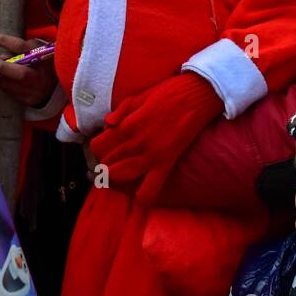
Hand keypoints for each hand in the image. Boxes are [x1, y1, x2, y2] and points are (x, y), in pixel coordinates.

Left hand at [0, 32, 57, 106]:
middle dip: (1, 66)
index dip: (4, 41)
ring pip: (12, 85)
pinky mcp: (28, 100)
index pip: (22, 47)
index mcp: (43, 57)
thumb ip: (23, 46)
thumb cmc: (41, 60)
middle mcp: (41, 75)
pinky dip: (1, 84)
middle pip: (20, 73)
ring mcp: (35, 90)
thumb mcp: (37, 48)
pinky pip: (10, 92)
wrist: (53, 84)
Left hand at [91, 73, 224, 196]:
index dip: (97, 146)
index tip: (102, 146)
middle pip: (108, 161)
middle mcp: (134, 143)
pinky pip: (151, 188)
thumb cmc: (169, 92)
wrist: (197, 96)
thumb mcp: (139, 96)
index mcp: (125, 125)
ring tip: (115, 175)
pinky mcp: (166, 163)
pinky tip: (138, 202)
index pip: (99, 145)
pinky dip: (143, 198)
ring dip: (115, 177)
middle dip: (105, 162)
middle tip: (108, 160)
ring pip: (122, 175)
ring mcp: (150, 155)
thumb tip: (108, 123)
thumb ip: (121, 111)